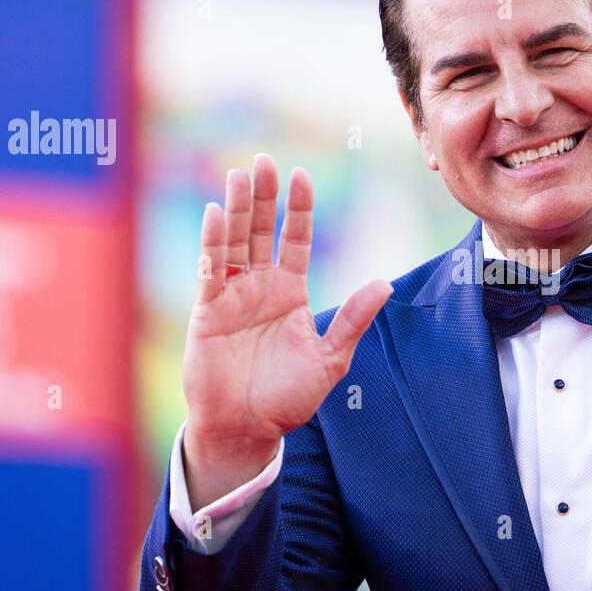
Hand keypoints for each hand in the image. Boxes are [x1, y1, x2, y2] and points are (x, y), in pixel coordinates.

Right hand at [180, 155, 390, 506]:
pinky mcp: (206, 313)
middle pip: (261, 231)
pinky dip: (211, 242)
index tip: (301, 175)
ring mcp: (231, 297)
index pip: (297, 239)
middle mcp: (260, 287)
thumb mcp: (330, 359)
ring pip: (234, 242)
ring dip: (235, 209)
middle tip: (264, 161)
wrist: (248, 429)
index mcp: (291, 293)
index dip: (299, 208)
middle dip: (262, 197)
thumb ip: (353, 320)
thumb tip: (385, 284)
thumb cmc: (289, 398)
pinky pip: (209, 271)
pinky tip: (214, 214)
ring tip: (238, 175)